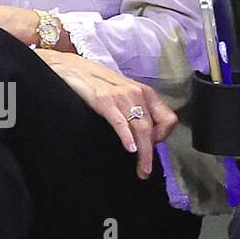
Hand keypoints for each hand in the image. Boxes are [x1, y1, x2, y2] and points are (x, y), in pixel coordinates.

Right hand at [33, 48, 176, 179]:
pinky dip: (127, 137)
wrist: (72, 67)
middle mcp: (138, 93)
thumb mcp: (123, 94)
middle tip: (145, 171)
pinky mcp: (104, 100)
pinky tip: (129, 149)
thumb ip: (135, 110)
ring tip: (140, 170)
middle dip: (151, 154)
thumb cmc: (97, 82)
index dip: (163, 137)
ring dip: (143, 154)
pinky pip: (121, 122)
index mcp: (145, 92)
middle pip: (153, 129)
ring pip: (141, 129)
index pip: (168, 119)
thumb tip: (144, 135)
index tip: (151, 147)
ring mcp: (121, 96)